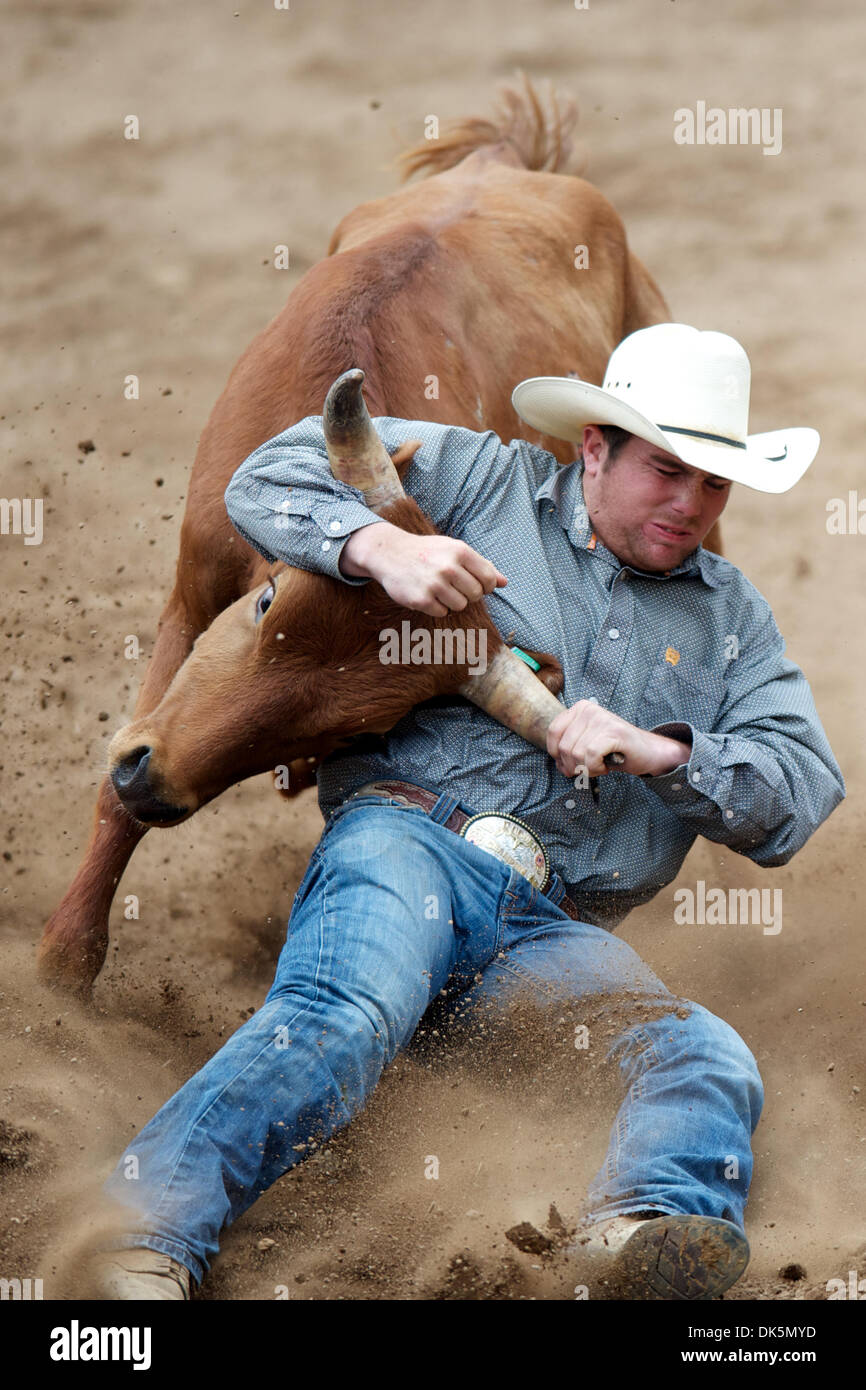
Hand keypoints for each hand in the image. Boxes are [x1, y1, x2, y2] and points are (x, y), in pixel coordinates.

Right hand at [340, 521, 506, 616]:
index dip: (486, 586)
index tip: (476, 584)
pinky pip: (442, 612)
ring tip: (439, 589)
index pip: (488, 579)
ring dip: (452, 601)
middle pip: (475, 595)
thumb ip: (481, 565)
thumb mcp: (454, 550)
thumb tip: (504, 583)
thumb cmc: (428, 552)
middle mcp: (448, 567)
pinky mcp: (420, 599)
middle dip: (468, 594)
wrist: (390, 553)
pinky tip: (427, 594)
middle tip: (453, 586)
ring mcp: (434, 584)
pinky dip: (437, 607)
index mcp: (460, 551)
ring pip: (460, 606)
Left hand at [546, 699, 690, 778]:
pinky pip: (590, 756)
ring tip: (600, 766)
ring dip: (586, 769)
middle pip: (563, 746)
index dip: (557, 755)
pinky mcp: (613, 732)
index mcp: (580, 708)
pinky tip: (606, 767)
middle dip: (573, 766)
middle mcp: (589, 709)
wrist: (648, 753)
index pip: (553, 732)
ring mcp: (602, 719)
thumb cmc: (615, 750)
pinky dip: (595, 768)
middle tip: (589, 769)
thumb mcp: (586, 743)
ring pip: (576, 753)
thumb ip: (569, 747)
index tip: (571, 764)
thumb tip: (557, 762)